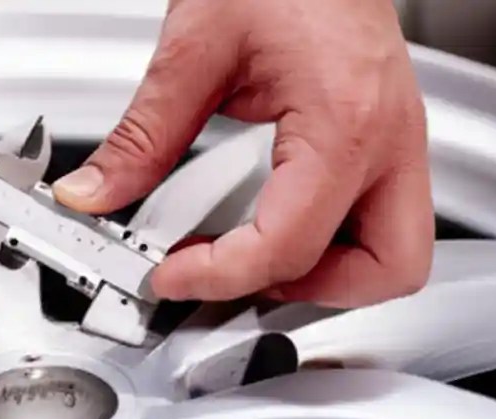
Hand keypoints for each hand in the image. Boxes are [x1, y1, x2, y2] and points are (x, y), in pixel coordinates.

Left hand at [52, 0, 432, 306]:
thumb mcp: (195, 49)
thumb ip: (142, 136)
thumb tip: (93, 194)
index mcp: (345, 121)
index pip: (288, 244)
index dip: (220, 276)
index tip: (171, 275)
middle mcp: (390, 138)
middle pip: (383, 270)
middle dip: (306, 292)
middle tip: (235, 272)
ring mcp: (401, 140)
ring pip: (397, 253)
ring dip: (330, 273)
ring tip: (257, 253)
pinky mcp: (391, 136)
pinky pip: (384, 218)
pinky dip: (335, 240)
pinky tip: (280, 216)